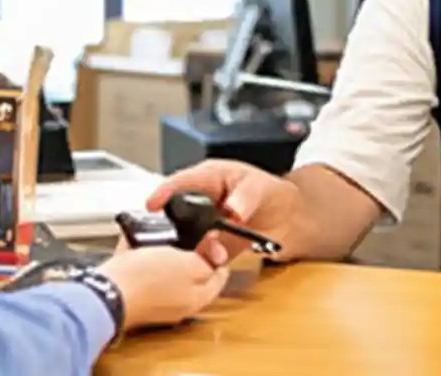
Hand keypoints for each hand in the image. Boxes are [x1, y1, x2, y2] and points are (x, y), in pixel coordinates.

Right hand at [96, 239, 229, 331]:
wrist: (104, 293)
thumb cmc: (146, 281)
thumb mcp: (189, 265)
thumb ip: (207, 261)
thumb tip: (218, 257)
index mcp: (196, 298)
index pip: (218, 276)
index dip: (216, 253)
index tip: (210, 236)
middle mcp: (177, 303)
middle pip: (191, 274)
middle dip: (188, 252)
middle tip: (183, 233)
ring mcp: (153, 299)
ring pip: (164, 270)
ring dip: (162, 250)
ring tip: (157, 235)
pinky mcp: (132, 292)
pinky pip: (140, 269)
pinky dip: (140, 254)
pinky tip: (135, 242)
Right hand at [146, 158, 303, 260]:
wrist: (287, 220)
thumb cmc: (270, 192)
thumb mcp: (259, 187)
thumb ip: (246, 197)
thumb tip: (232, 210)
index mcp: (207, 178)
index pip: (180, 182)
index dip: (164, 191)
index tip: (152, 203)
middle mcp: (199, 201)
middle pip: (174, 212)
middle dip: (175, 227)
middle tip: (184, 237)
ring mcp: (202, 225)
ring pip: (185, 237)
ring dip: (196, 248)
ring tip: (217, 249)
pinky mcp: (209, 245)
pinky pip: (199, 255)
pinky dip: (204, 261)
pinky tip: (217, 260)